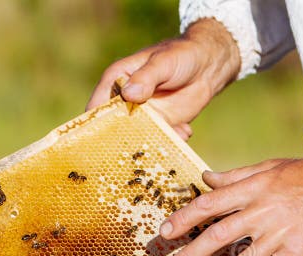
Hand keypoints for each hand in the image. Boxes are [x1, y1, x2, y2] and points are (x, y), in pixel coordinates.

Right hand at [86, 18, 240, 139]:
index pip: (97, 107)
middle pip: (114, 130)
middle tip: (134, 153)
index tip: (99, 142)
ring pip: (137, 139)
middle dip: (121, 144)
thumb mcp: (163, 63)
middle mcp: (125, 102)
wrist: (207, 65)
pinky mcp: (161, 125)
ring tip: (166, 142)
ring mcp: (143, 116)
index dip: (95, 126)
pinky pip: (159, 140)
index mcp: (116, 82)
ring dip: (149, 145)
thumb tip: (129, 94)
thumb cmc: (181, 55)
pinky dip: (170, 141)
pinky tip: (185, 131)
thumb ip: (147, 77)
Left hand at [159, 158, 302, 255]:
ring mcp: (281, 235)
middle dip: (193, 255)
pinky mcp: (299, 252)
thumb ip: (236, 176)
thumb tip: (206, 177)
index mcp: (253, 190)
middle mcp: (263, 212)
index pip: (211, 204)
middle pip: (220, 236)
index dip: (185, 218)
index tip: (164, 232)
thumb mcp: (271, 167)